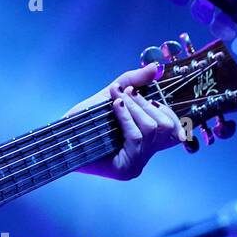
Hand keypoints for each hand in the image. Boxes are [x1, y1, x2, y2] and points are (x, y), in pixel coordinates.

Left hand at [69, 61, 184, 180]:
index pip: (176, 130)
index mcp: (147, 143)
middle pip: (167, 127)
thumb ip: (134, 81)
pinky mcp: (126, 169)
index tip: (137, 92)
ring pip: (153, 129)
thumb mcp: (112, 96)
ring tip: (118, 99)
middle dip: (145, 104)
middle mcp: (145, 156)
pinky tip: (116, 106)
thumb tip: (157, 67)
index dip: (164, 108)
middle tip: (125, 93)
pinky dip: (127, 117)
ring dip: (136, 108)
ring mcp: (137, 165)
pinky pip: (137, 137)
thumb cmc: (84, 118)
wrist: (60, 136)